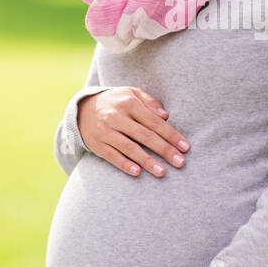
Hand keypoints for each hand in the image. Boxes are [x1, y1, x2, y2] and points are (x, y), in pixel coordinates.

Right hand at [76, 87, 190, 177]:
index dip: (171, 135)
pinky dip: (124, 164)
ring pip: (129, 148)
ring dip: (147, 161)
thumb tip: (166, 116)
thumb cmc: (116, 102)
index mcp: (129, 103)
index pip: (154, 121)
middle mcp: (116, 117)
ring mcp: (105, 131)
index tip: (185, 147)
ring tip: (162, 172)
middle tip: (180, 162)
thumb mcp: (131, 93)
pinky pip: (112, 156)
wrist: (82, 109)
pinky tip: (137, 172)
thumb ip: (150, 102)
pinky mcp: (96, 144)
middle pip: (145, 136)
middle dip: (164, 150)